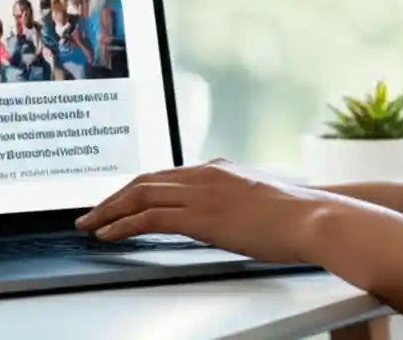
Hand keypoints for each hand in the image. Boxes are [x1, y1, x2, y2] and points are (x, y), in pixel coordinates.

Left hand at [74, 159, 345, 263]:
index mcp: (218, 169)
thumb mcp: (259, 201)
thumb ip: (235, 202)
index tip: (120, 199)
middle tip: (92, 212)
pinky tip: (107, 234)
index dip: (137, 188)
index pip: (165, 175)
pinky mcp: (201, 215)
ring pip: (140, 195)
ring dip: (109, 210)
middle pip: (145, 181)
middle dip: (114, 197)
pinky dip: (122, 224)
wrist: (313, 217)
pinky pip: (149, 217)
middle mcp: (205, 173)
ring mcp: (202, 192)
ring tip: (89, 224)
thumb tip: (228, 217)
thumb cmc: (297, 216)